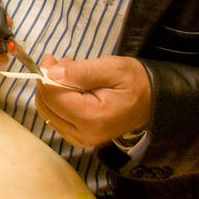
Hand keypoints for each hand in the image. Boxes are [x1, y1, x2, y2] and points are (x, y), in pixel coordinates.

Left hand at [34, 55, 152, 148]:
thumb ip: (81, 71)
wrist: (152, 103)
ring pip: (48, 112)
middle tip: (61, 63)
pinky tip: (71, 87)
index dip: (46, 75)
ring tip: (70, 73)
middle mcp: (84, 134)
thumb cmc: (135, 83)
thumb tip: (51, 73)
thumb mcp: (112, 68)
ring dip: (52, 90)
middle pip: (46, 106)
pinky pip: (56, 118)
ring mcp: (80, 139)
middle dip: (47, 82)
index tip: (50, 58)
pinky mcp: (79, 138)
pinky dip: (58, 100)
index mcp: (93, 117)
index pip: (53, 97)